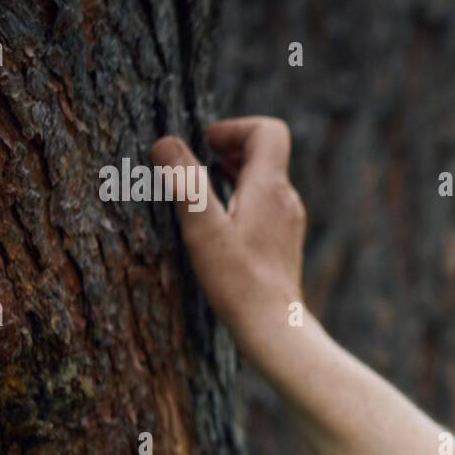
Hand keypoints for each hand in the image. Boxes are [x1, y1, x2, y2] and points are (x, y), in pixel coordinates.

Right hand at [151, 116, 307, 360]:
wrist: (275, 327)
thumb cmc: (239, 282)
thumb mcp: (204, 229)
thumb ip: (186, 183)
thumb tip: (165, 144)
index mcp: (270, 188)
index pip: (269, 131)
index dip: (235, 127)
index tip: (205, 142)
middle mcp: (286, 200)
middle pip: (266, 153)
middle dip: (229, 148)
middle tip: (196, 161)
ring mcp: (288, 222)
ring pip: (264, 181)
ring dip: (234, 174)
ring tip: (202, 188)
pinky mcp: (283, 243)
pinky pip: (264, 206)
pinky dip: (241, 199)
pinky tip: (219, 223)